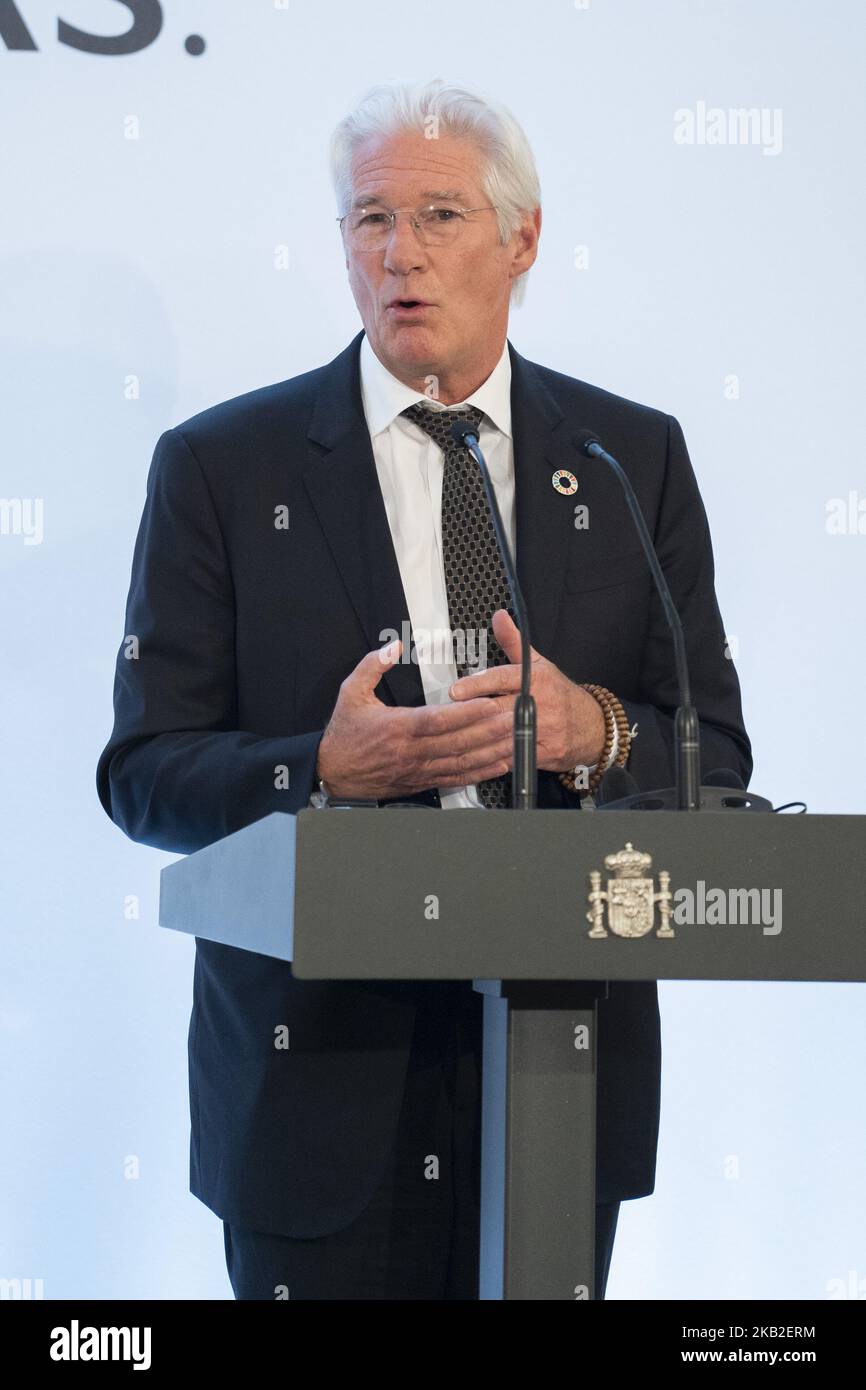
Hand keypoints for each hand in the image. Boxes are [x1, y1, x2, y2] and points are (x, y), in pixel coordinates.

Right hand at [316, 638, 514, 799]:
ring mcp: (419, 770)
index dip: (467, 712)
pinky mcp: (422, 783)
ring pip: (462, 762)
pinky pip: (457, 778)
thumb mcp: (350, 693)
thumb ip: (371, 666)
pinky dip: (481, 773)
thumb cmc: (344, 734)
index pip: (438, 720)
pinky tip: (499, 764)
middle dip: (491, 729)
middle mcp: (412, 751)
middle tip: (517, 717)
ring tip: (517, 739)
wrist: (332, 774)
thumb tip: (393, 647)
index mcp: (397, 727)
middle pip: (458, 742)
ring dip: (492, 751)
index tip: (490, 702)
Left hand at [447, 610, 606, 772]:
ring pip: (502, 736)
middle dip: (469, 715)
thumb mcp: (539, 664)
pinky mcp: (544, 753)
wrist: (594, 727)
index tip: (456, 690)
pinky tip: (474, 758)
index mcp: (536, 678)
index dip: (477, 684)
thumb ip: (513, 642)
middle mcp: (539, 703)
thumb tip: (499, 617)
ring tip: (451, 739)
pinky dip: (492, 759)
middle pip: (497, 709)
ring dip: (476, 739)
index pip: (502, 678)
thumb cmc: (560, 695)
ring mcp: (543, 730)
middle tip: (444, 718)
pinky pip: (513, 757)